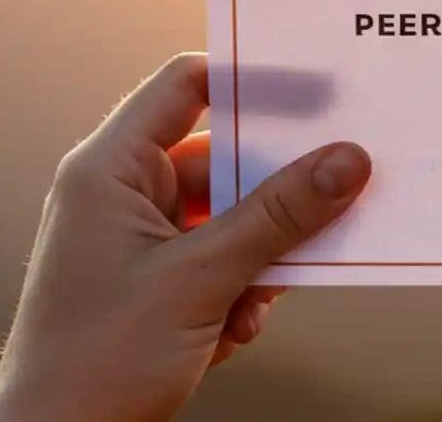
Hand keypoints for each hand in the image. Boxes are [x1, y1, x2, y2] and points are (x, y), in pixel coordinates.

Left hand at [0, 53, 371, 421]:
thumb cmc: (94, 362)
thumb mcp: (201, 280)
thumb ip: (279, 216)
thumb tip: (347, 160)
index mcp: (110, 169)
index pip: (185, 85)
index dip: (252, 79)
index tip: (319, 88)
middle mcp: (123, 193)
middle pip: (224, 157)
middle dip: (274, 193)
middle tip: (332, 195)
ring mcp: (141, 238)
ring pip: (233, 214)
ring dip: (260, 255)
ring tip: (257, 297)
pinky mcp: (159, 279)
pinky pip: (225, 257)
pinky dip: (243, 288)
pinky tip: (235, 328)